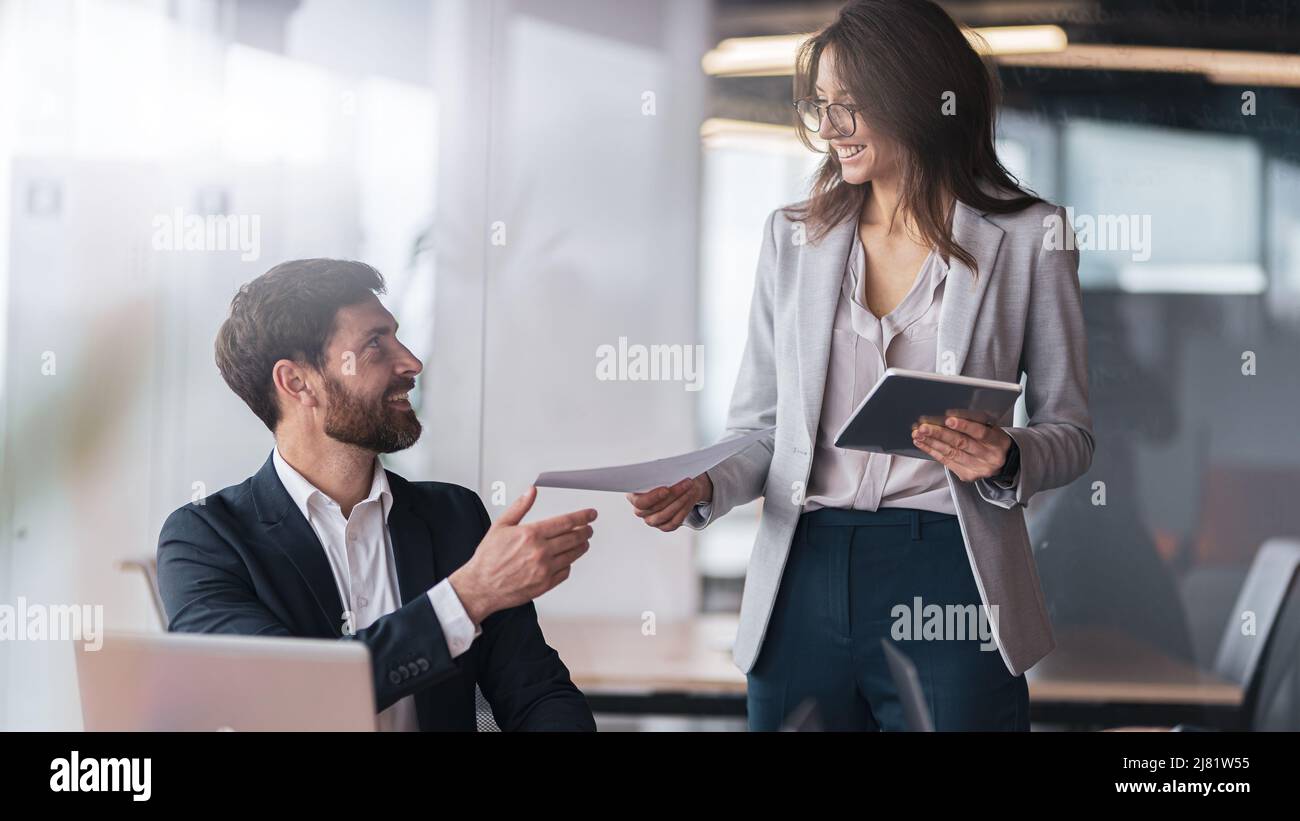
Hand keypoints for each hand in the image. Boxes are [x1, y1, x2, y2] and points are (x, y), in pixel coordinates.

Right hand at [449, 487, 595, 624]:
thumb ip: (520, 507)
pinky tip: (567, 560)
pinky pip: (565, 572)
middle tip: (589, 528)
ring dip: (581, 547)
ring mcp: (544, 569)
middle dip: (585, 531)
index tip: (590, 514)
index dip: (582, 517)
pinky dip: (569, 564)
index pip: (566, 522)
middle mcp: (540, 552)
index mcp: (531, 534)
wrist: (481, 586)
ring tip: (583, 543)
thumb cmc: (488, 557)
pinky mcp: (545, 584)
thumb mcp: (501, 525)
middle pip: (574, 538)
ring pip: (572, 555)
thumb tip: (531, 491)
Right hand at [626, 473, 712, 531]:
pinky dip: (683, 510)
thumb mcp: (660, 472)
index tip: (666, 489)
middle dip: (673, 494)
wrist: (678, 486)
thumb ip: (659, 473)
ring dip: (680, 501)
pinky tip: (689, 499)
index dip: (653, 497)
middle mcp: (640, 511)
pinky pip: (673, 523)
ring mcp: (651, 520)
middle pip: (655, 508)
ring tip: (690, 489)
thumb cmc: (665, 477)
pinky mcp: (664, 526)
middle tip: (686, 483)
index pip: (640, 502)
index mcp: (633, 496)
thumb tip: (667, 469)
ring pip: (665, 515)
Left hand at [911, 416, 1011, 482]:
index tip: (949, 419)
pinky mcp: (967, 475)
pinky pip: (946, 462)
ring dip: (932, 442)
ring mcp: (978, 468)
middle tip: (924, 427)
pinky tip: (922, 443)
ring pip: (951, 453)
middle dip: (940, 434)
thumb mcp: (991, 427)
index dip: (964, 426)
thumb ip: (975, 421)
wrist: (1003, 462)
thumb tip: (948, 413)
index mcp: (998, 442)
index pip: (981, 433)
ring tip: (918, 434)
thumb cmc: (992, 439)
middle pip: (962, 444)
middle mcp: (989, 457)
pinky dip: (932, 451)